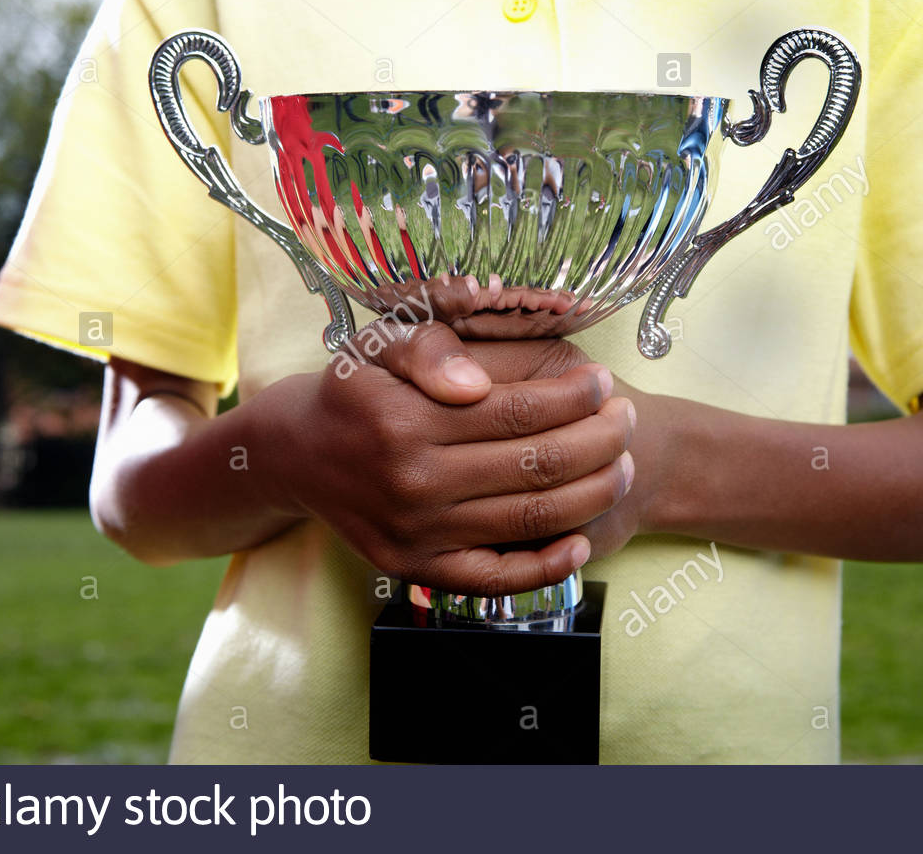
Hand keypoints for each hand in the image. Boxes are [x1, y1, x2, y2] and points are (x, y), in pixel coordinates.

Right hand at [252, 319, 635, 595]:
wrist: (297, 455)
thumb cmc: (355, 391)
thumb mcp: (379, 344)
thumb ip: (430, 347)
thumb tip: (474, 385)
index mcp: (406, 419)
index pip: (519, 410)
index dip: (574, 397)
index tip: (602, 382)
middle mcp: (411, 480)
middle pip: (536, 465)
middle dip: (599, 441)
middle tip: (625, 421)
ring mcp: (415, 532)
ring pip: (529, 518)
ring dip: (592, 494)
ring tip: (623, 466)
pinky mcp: (415, 569)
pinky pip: (494, 578)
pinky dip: (547, 566)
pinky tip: (581, 540)